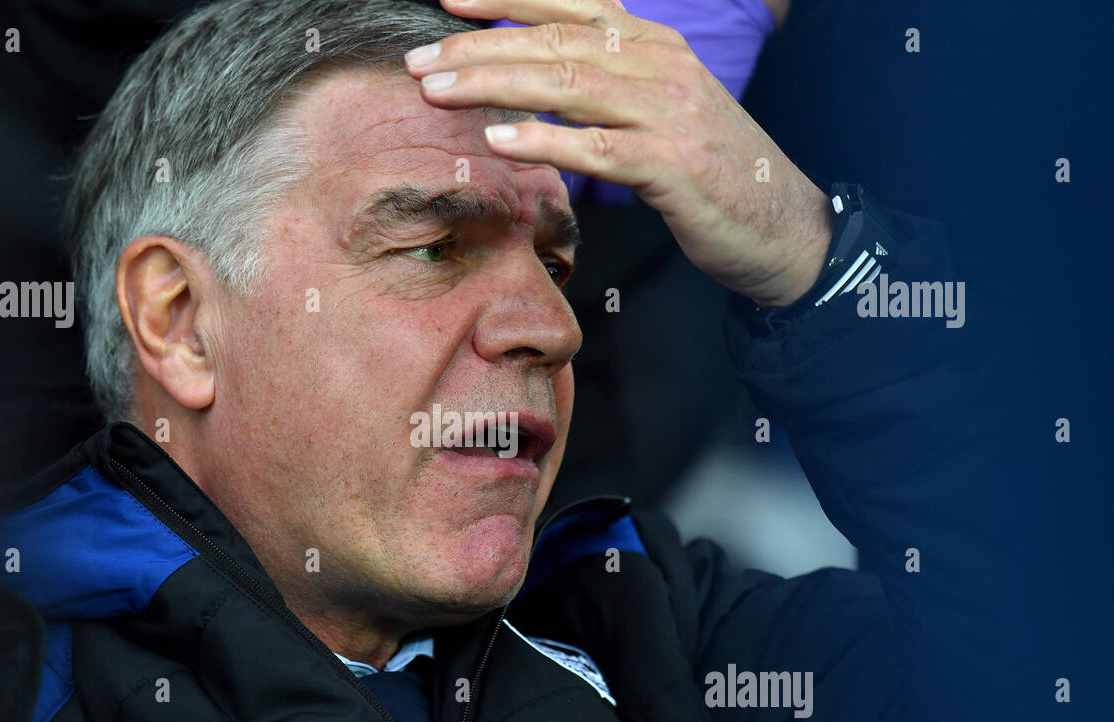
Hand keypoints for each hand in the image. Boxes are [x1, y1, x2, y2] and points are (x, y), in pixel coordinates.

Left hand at [406, 0, 832, 306]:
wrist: (779, 223)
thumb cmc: (709, 170)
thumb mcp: (659, 109)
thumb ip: (606, 86)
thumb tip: (533, 84)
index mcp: (653, 45)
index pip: (570, 6)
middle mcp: (660, 64)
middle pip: (555, 43)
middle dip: (479, 48)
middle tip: (419, 63)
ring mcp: (668, 112)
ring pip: (568, 85)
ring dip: (495, 84)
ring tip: (437, 91)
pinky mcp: (672, 165)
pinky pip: (597, 148)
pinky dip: (545, 141)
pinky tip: (499, 140)